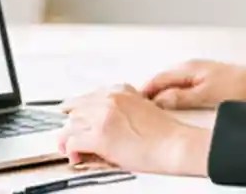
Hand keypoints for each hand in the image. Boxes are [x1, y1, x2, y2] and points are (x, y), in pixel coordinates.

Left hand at [57, 84, 210, 175]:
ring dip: (70, 138)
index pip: (87, 97)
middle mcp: (109, 99)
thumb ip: (120, 108)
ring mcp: (103, 115)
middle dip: (73, 126)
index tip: (76, 119)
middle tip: (73, 139)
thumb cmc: (165, 133)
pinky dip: (71, 150)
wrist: (175, 145)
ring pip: (71, 125)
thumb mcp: (142, 108)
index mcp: (120, 90)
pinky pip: (73, 142)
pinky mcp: (100, 135)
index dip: (79, 112)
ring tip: (74, 150)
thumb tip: (102, 123)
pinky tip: (77, 156)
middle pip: (75, 110)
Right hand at [141, 60, 245, 109]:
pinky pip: (184, 87)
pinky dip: (176, 96)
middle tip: (138, 109)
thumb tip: (158, 100)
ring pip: (173, 84)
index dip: (143, 92)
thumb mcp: (206, 97)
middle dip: (150, 93)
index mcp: (189, 69)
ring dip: (163, 95)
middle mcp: (193, 68)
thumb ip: (180, 98)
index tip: (132, 104)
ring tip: (155, 111)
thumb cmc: (241, 88)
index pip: (157, 79)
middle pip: (163, 81)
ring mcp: (201, 73)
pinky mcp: (210, 80)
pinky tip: (178, 107)